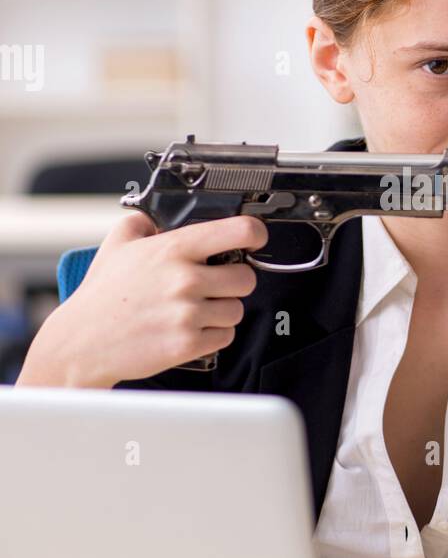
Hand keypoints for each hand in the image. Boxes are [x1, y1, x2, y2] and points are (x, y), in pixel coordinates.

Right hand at [17, 211, 268, 387]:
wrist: (82, 342)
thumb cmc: (101, 297)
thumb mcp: (117, 245)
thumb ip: (143, 222)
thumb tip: (160, 213)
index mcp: (174, 249)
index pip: (239, 231)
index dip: (255, 234)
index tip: (255, 239)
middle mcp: (185, 279)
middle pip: (246, 278)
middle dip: (233, 282)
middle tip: (213, 285)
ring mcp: (188, 313)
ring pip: (237, 310)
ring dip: (221, 311)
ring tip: (194, 310)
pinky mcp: (188, 344)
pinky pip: (225, 336)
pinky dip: (212, 335)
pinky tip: (189, 328)